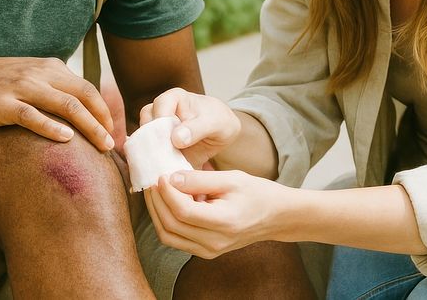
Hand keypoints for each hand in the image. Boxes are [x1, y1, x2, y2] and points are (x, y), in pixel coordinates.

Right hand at [0, 56, 115, 151]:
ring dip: (88, 127)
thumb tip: (80, 106)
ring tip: (102, 146)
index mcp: (48, 67)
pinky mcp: (2, 105)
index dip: (104, 110)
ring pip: (66, 106)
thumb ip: (53, 85)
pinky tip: (67, 140)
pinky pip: (32, 116)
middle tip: (113, 143)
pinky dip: (52, 128)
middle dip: (102, 121)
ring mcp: (21, 88)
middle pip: (83, 96)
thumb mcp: (28, 75)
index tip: (113, 131)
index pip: (87, 87)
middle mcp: (39, 74)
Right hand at [139, 88, 239, 168]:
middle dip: (152, 142)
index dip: (163, 120)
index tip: (172, 139)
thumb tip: (176, 138)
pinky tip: (162, 175)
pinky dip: (152, 165)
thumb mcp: (214, 122)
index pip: (160, 105)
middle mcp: (160, 113)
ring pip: (143, 141)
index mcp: (173, 98)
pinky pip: (147, 155)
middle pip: (146, 123)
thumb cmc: (218, 120)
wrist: (220, 134)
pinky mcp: (158, 148)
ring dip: (150, 155)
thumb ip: (197, 128)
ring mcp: (156, 131)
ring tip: (162, 168)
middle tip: (164, 157)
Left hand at [144, 169, 289, 258]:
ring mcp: (209, 251)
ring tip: (154, 190)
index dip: (167, 192)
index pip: (183, 211)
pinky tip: (166, 202)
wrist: (275, 216)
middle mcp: (214, 242)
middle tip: (151, 180)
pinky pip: (175, 239)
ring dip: (156, 212)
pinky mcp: (204, 251)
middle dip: (156, 201)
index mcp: (224, 222)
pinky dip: (165, 221)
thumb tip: (171, 178)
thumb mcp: (231, 179)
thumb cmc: (256, 193)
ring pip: (168, 236)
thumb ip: (200, 179)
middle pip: (171, 225)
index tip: (161, 174)